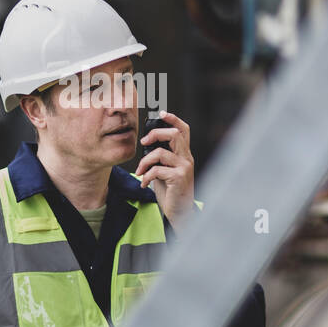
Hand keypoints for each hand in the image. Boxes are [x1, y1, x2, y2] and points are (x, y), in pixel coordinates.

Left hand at [138, 111, 195, 229]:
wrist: (180, 213)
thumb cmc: (171, 192)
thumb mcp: (166, 171)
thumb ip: (161, 158)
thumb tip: (146, 146)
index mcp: (184, 154)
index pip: (184, 130)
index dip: (173, 118)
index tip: (161, 113)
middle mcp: (187, 158)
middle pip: (173, 134)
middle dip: (155, 134)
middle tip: (144, 142)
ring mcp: (184, 168)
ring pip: (160, 152)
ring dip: (145, 161)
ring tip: (140, 172)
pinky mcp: (178, 178)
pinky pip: (157, 170)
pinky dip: (146, 176)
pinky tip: (144, 183)